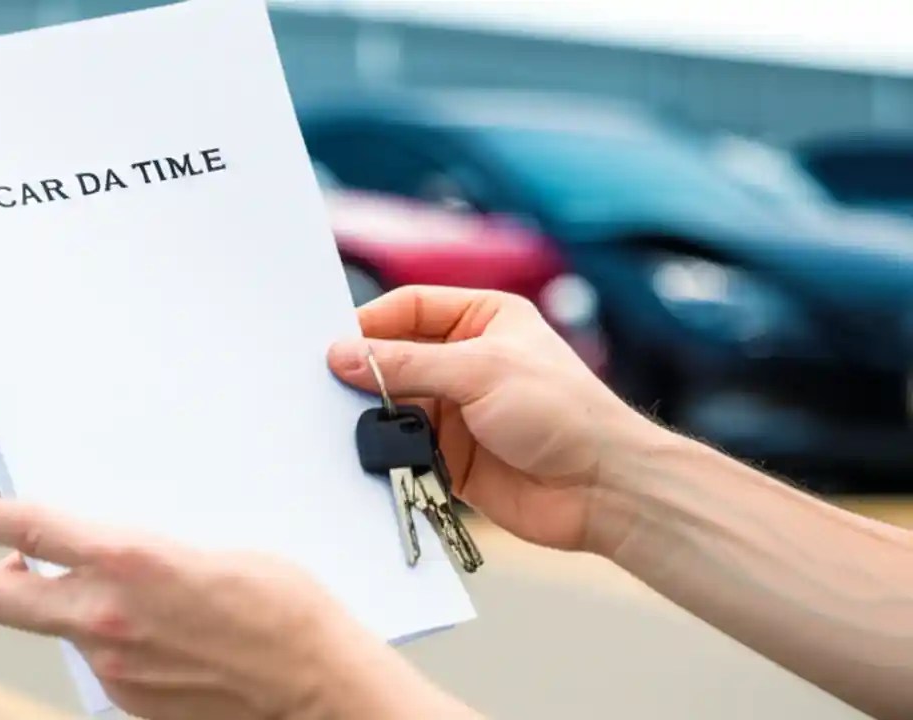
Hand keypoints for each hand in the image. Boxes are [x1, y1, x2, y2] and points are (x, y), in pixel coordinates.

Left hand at [0, 497, 473, 719]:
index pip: (35, 531)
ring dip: (73, 610)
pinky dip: (113, 645)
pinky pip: (99, 664)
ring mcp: (114, 669)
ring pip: (57, 632)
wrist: (317, 691)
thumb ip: (153, 547)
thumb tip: (116, 541)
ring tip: (130, 601)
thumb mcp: (222, 550)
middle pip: (3, 599)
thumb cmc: (288, 609)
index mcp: (134, 562)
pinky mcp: (130, 703)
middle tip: (29, 562)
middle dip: (5, 576)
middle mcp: (108, 618)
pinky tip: (162, 637)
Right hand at [328, 286, 659, 552]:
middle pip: (395, 356)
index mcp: (483, 319)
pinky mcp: (450, 456)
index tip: (333, 345)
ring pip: (393, 404)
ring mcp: (457, 409)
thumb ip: (407, 363)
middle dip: (364, 371)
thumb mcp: (479, 371)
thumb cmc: (564, 413)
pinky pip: (403, 448)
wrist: (603, 490)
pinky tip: (369, 455)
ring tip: (342, 421)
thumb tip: (343, 356)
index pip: (409, 308)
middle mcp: (466, 361)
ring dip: (372, 415)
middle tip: (325, 384)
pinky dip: (385, 452)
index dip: (371, 323)